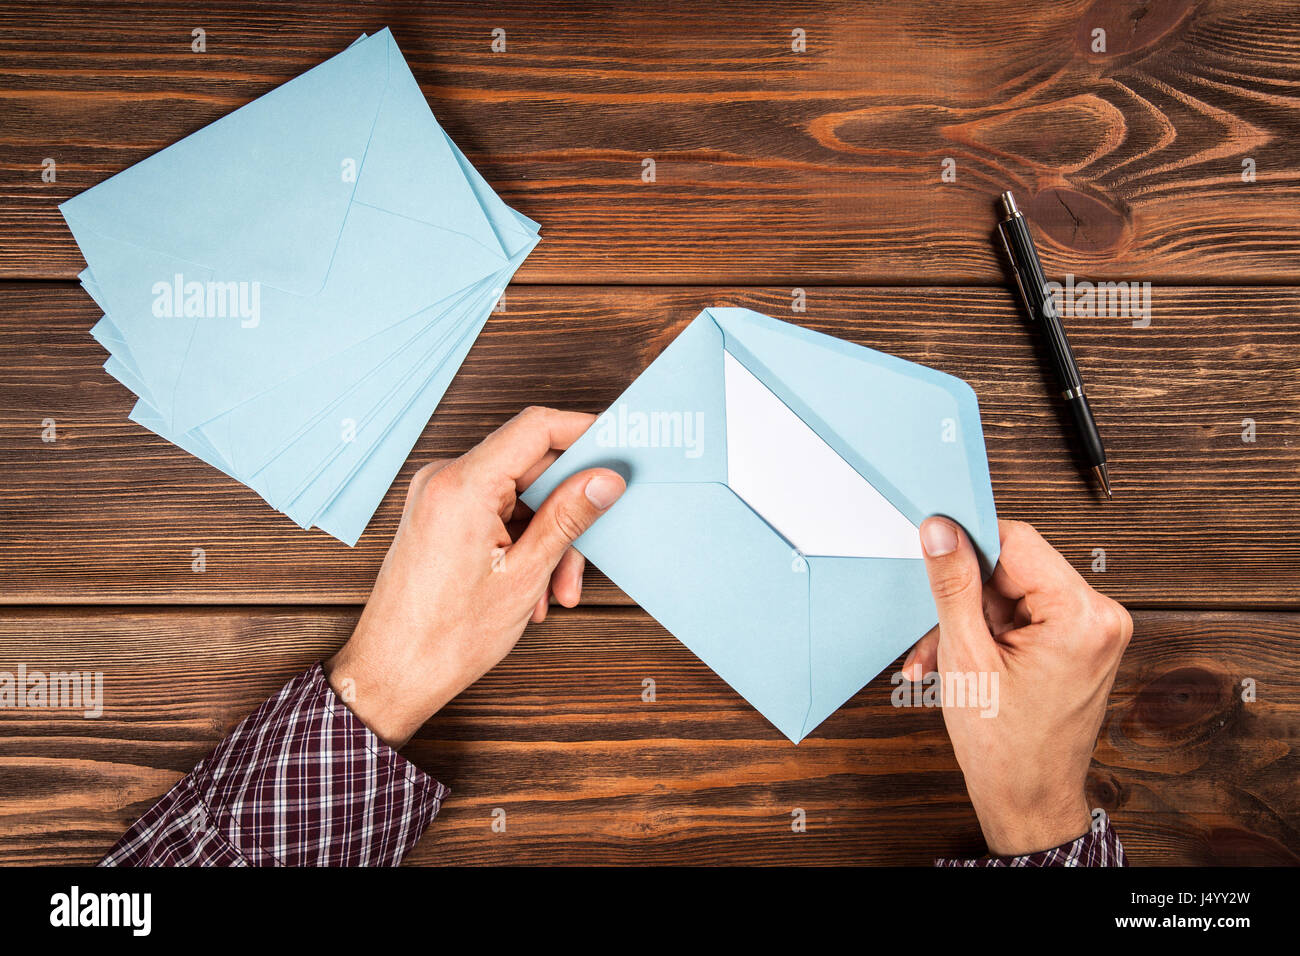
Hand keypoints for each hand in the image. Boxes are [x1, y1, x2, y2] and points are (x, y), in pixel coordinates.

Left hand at [325, 406, 624, 747]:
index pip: (535, 428)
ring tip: (557, 589)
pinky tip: (533, 588)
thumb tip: (603, 480)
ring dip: (547, 538)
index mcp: (461, 485)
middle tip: (590, 550)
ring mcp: (438, 498)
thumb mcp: (524, 575)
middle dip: (567, 511)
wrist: (392, 674)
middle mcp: (444, 480)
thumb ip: (567, 518)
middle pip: (530, 468)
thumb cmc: (445, 637)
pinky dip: (522, 544)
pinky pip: (495, 512)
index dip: (583, 432)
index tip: (618, 447)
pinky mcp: (438, 517)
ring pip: (517, 497)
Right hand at [903, 518, 1131, 856]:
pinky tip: (964, 659)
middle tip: (938, 630)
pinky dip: (990, 633)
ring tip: (945, 656)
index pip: (1017, 541)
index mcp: (1083, 616)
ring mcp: (1093, 631)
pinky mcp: (1080, 643)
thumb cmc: (1007, 749)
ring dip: (971, 620)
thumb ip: (954, 584)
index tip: (935, 556)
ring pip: (1013, 593)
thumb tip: (942, 530)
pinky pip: (1025, 615)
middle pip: (1015, 567)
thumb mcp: (966, 655)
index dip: (969, 548)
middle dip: (967, 596)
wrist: (1028, 801)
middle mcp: (1100, 617)